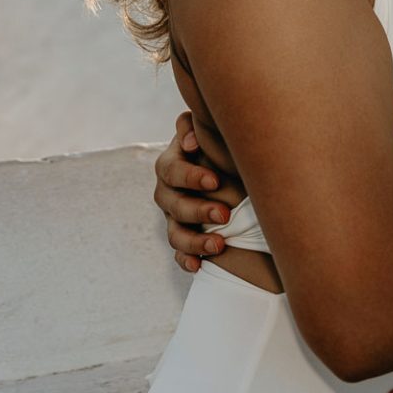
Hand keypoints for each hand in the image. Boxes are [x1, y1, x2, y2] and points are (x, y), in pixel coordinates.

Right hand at [153, 112, 246, 271]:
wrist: (224, 166)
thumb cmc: (216, 145)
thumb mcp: (206, 132)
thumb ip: (194, 127)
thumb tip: (192, 142)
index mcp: (171, 165)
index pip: (172, 171)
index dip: (190, 177)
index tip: (215, 181)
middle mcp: (168, 193)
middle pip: (174, 205)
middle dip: (198, 211)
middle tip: (225, 215)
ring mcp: (173, 217)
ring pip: (175, 233)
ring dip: (195, 241)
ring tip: (220, 244)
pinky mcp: (183, 237)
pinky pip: (179, 253)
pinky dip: (187, 260)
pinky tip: (199, 266)